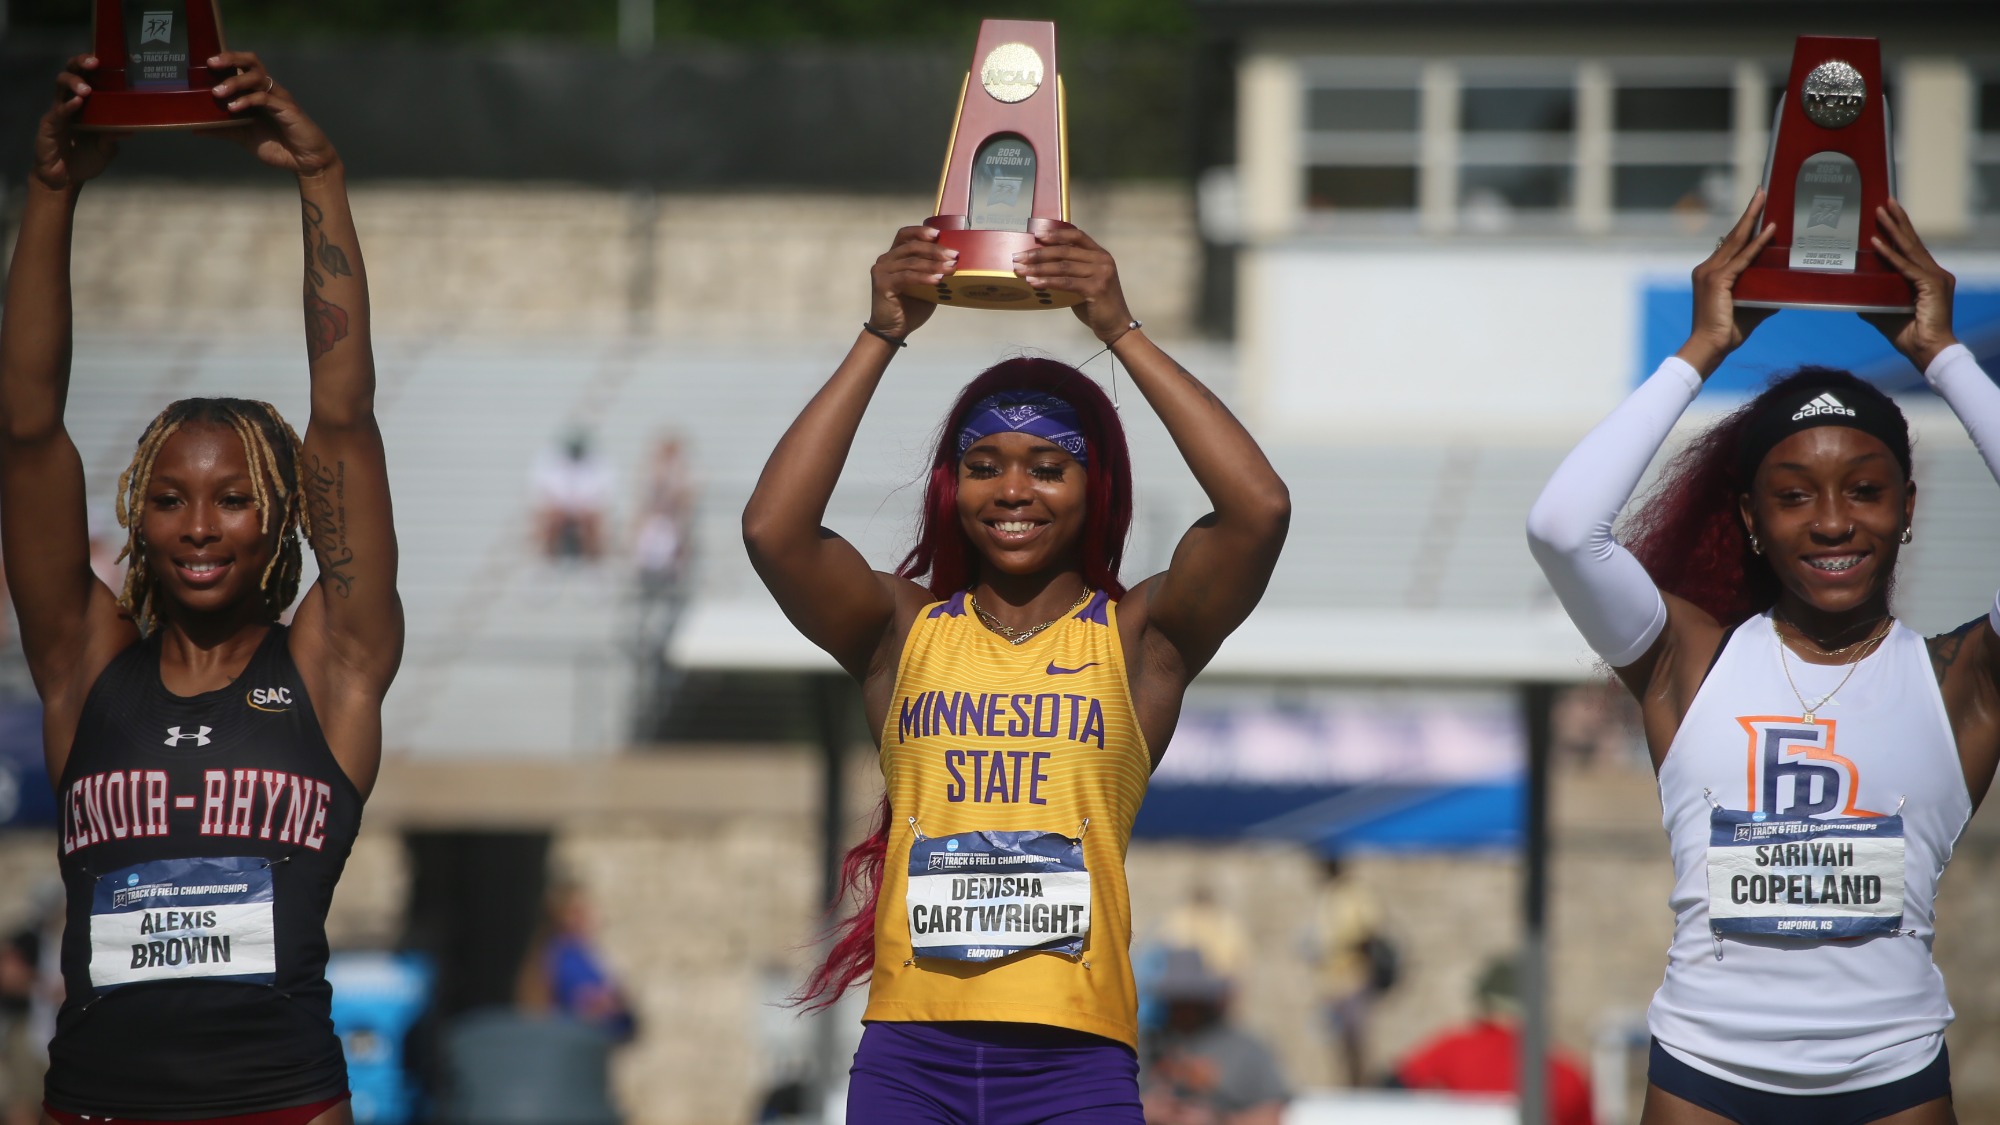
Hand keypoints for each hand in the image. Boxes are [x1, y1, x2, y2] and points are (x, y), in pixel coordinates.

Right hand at [32, 56, 124, 190]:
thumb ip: (115, 137)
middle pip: (71, 73)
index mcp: (87, 105)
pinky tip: (76, 103)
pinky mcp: (49, 124)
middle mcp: (71, 102)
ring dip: (74, 83)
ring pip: (61, 86)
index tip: (106, 59)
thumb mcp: (106, 149)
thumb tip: (133, 128)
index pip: (88, 77)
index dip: (93, 66)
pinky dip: (68, 106)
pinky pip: (57, 111)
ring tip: (86, 90)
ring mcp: (59, 111)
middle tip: (94, 63)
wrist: (65, 180)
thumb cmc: (84, 160)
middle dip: (80, 64)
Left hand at [202, 52, 340, 177]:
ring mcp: (279, 98)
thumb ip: (222, 129)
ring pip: (257, 78)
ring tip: (218, 93)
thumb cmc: (278, 146)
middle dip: (231, 59)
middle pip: (252, 62)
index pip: (243, 66)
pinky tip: (234, 108)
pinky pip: (265, 98)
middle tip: (211, 63)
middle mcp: (269, 90)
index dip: (227, 59)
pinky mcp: (288, 109)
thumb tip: (194, 127)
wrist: (305, 162)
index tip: (206, 62)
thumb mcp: (243, 136)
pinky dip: (247, 100)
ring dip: (235, 82)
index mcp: (259, 92)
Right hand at [867, 225, 953, 340]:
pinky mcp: (882, 284)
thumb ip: (932, 272)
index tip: (939, 234)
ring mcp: (882, 270)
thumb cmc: (910, 308)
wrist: (892, 330)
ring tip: (951, 268)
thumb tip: (955, 264)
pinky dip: (924, 277)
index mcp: (895, 256)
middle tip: (953, 255)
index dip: (921, 231)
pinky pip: (907, 277)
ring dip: (934, 264)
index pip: (905, 235)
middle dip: (935, 250)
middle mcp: (885, 260)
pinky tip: (938, 280)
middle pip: (912, 246)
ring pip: (911, 262)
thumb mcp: (926, 287)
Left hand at [1015, 223, 1135, 342]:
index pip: (1077, 236)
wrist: (1116, 325)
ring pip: (1063, 267)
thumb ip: (1072, 270)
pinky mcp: (1096, 288)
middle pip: (1065, 251)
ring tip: (1021, 270)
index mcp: (1100, 254)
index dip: (1056, 234)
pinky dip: (1047, 282)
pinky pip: (1066, 283)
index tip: (1037, 234)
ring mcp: (1101, 273)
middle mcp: (1102, 260)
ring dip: (1038, 268)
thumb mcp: (1087, 281)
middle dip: (1038, 253)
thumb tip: (1041, 265)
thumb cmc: (1098, 305)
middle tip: (1018, 257)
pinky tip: (1033, 282)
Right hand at [1676, 188, 1777, 378]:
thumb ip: (1764, 295)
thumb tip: (1785, 290)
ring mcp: (1710, 273)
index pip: (1729, 244)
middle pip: (1732, 235)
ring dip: (1751, 218)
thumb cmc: (1727, 332)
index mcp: (1709, 274)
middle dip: (1748, 212)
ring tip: (1763, 199)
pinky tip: (1770, 229)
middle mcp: (1706, 269)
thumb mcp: (1751, 307)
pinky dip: (1757, 243)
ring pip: (1736, 240)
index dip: (1743, 225)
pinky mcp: (1719, 281)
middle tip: (1761, 192)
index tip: (1754, 208)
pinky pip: (1743, 258)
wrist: (1709, 347)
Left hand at [1863, 198, 1958, 370]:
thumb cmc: (1908, 335)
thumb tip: (1853, 293)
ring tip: (1881, 211)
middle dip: (1898, 221)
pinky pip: (1905, 266)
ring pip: (1909, 248)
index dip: (1899, 231)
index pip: (1911, 249)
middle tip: (1886, 201)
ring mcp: (1935, 278)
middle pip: (1912, 242)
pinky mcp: (1931, 285)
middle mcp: (1935, 273)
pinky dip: (1889, 254)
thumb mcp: (1883, 311)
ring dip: (1893, 229)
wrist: (1927, 351)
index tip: (1888, 214)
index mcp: (1927, 278)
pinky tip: (1876, 242)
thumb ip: (1872, 300)